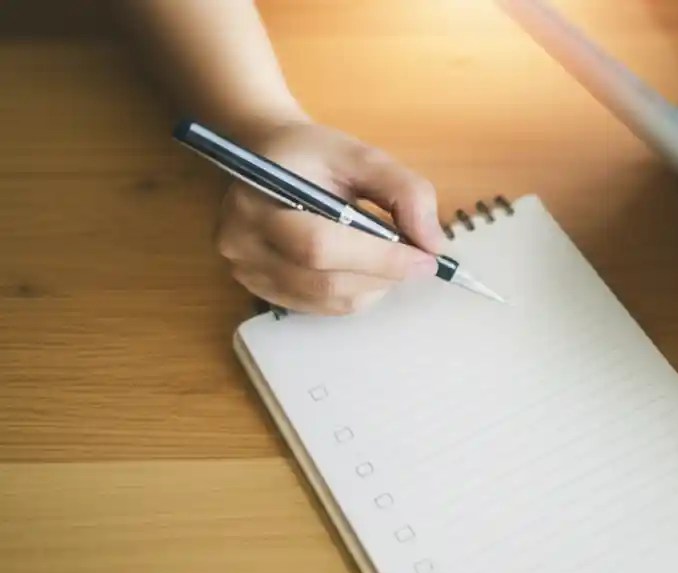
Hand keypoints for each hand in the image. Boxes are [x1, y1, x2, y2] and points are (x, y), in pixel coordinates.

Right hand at [212, 121, 447, 313]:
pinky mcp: (261, 292)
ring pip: (326, 299)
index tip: (426, 258)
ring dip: (373, 286)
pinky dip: (356, 294)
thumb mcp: (361, 156)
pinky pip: (320, 307)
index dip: (379, 257)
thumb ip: (404, 191)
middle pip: (323, 280)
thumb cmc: (313, 156)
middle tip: (420, 263)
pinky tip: (365, 269)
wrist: (266, 160)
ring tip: (390, 259)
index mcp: (257, 199)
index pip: (320, 245)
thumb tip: (432, 243)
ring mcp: (247, 272)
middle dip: (382, 274)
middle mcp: (241, 243)